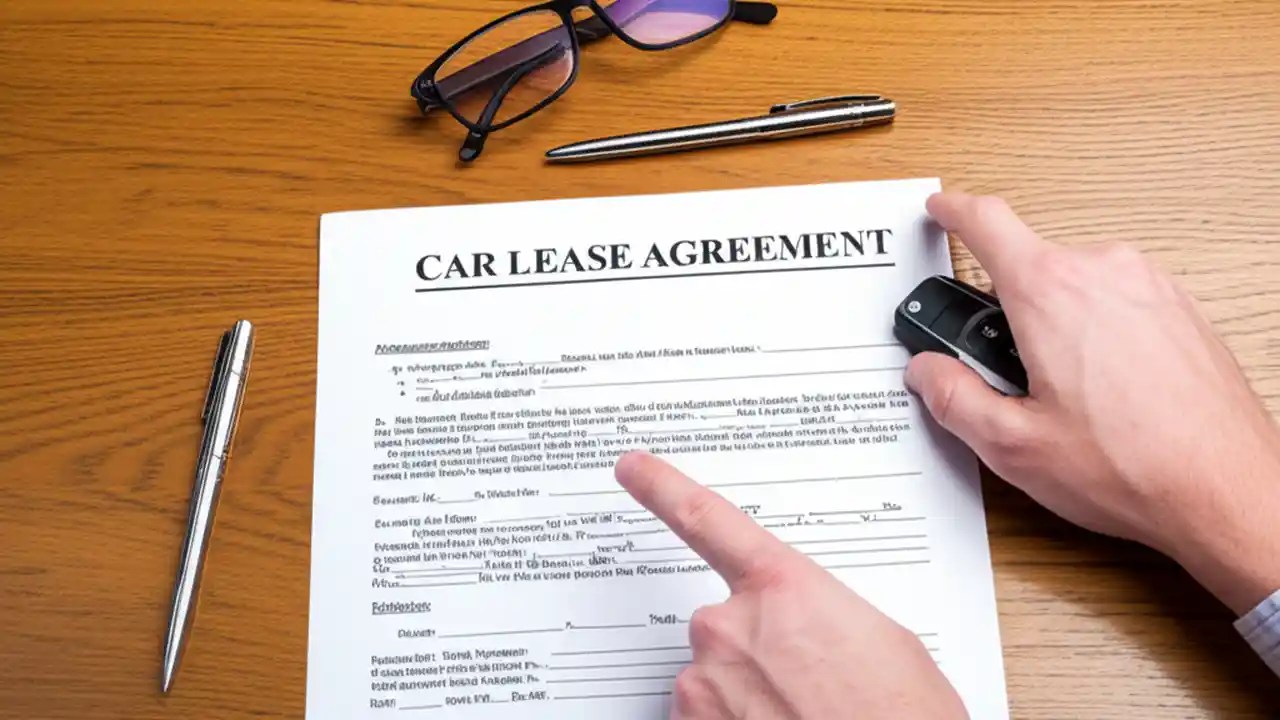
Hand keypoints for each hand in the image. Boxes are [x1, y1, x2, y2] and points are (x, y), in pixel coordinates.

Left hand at [613, 450, 968, 719]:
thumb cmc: (900, 715)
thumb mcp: (882, 643)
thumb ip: (823, 615)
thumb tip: (810, 632)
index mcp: (782, 588)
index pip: (705, 519)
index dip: (661, 487)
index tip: (631, 468)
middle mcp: (729, 627)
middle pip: (725, 623)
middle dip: (757, 650)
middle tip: (807, 684)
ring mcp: (704, 681)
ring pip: (715, 677)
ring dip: (748, 695)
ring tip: (803, 714)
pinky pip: (705, 717)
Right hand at [905, 191, 1279, 613]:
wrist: (1225, 489)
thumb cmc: (1132, 467)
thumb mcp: (1012, 445)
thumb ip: (953, 398)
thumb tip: (927, 372)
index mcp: (1048, 292)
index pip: (986, 222)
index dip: (953, 211)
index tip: (941, 210)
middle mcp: (1101, 271)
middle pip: (1029, 265)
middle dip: (1006, 310)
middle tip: (1006, 371)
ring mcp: (1148, 284)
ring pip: (1074, 284)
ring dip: (1055, 322)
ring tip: (1064, 393)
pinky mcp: (1179, 306)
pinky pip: (1116, 300)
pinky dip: (1098, 331)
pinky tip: (1106, 392)